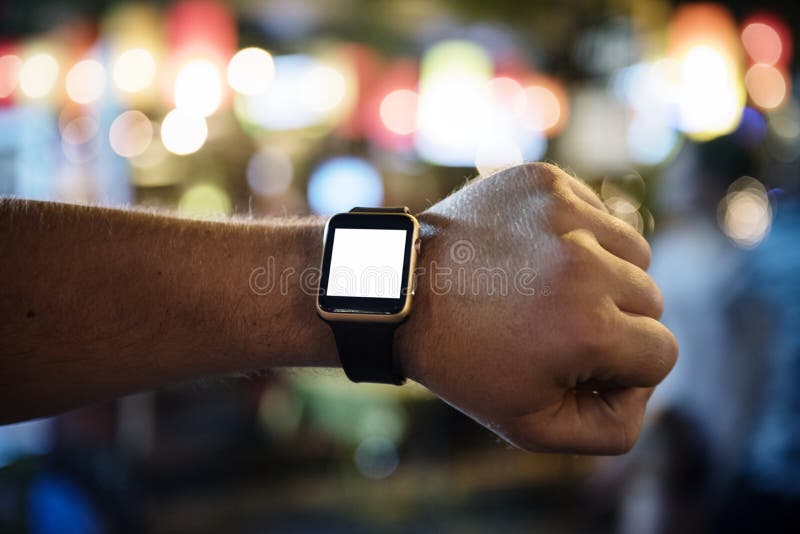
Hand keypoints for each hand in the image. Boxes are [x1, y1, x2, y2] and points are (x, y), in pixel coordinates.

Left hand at [398, 163, 676, 453]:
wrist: (401, 290)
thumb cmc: (464, 362)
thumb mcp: (530, 425)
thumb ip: (610, 428)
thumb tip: (645, 387)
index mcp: (589, 330)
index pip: (662, 354)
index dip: (620, 369)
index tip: (573, 361)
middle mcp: (586, 263)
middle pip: (652, 301)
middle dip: (615, 321)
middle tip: (554, 325)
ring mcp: (565, 213)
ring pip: (635, 252)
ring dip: (606, 274)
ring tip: (549, 288)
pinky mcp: (547, 181)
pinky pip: (601, 214)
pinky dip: (582, 235)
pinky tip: (536, 254)